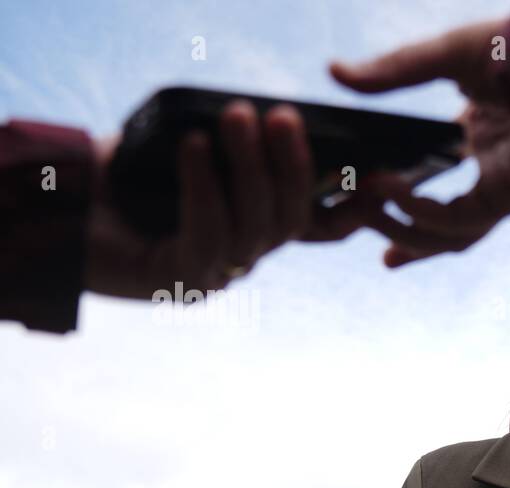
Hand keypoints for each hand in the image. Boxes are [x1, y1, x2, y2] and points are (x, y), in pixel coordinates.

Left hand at [85, 100, 376, 298]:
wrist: (55, 217)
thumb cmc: (120, 180)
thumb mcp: (185, 151)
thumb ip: (230, 148)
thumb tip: (269, 119)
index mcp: (255, 230)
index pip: (321, 223)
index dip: (356, 205)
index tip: (384, 176)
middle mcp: (245, 257)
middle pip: (293, 219)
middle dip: (294, 167)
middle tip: (282, 115)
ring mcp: (218, 274)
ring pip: (258, 225)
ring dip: (251, 166)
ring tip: (236, 116)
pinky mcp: (183, 280)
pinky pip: (210, 233)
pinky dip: (205, 185)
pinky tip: (195, 146)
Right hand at [329, 18, 509, 265]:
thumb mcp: (446, 56)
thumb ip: (394, 71)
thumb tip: (335, 73)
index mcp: (480, 135)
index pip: (435, 175)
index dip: (401, 188)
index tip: (363, 190)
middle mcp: (491, 168)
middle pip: (443, 219)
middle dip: (406, 237)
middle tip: (367, 235)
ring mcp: (502, 188)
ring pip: (449, 232)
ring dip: (405, 231)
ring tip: (364, 216)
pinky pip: (459, 222)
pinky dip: (421, 214)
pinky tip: (389, 195)